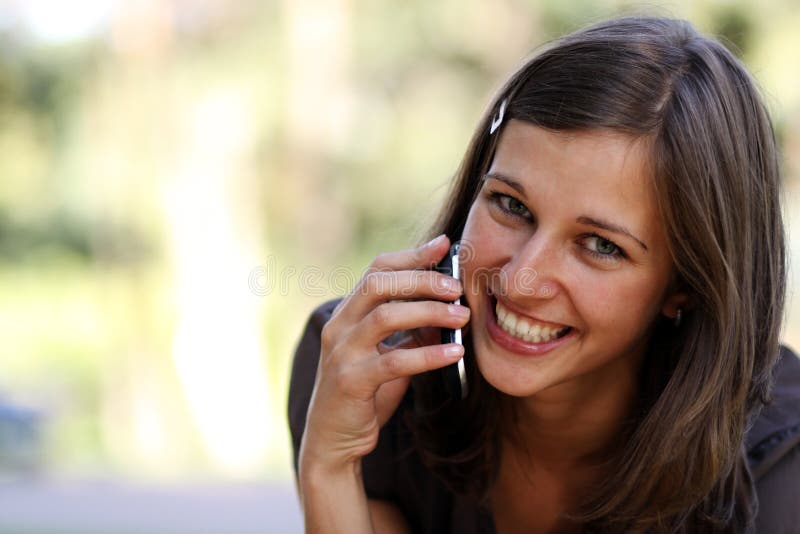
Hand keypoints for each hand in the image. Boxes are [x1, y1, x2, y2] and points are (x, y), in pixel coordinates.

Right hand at [299, 235, 469, 473]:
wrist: (333, 442)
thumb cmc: (363, 395)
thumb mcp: (387, 356)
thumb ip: (408, 333)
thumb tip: (447, 309)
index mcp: (347, 315)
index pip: (376, 270)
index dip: (411, 255)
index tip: (444, 246)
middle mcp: (339, 327)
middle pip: (379, 284)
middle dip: (422, 279)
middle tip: (458, 286)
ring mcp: (341, 353)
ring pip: (386, 316)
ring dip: (430, 311)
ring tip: (463, 315)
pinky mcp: (350, 382)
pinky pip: (394, 360)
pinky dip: (428, 354)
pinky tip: (454, 352)